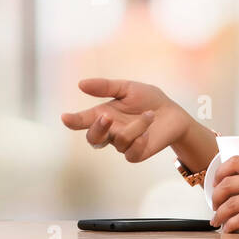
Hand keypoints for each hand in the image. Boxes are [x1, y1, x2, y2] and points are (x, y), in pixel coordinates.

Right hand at [60, 77, 192, 162]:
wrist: (173, 113)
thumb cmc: (148, 100)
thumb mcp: (127, 88)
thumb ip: (105, 87)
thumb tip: (81, 84)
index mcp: (104, 115)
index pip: (84, 121)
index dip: (73, 121)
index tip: (65, 118)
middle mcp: (110, 131)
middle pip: (93, 138)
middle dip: (97, 128)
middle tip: (106, 116)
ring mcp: (122, 144)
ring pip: (119, 140)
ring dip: (136, 126)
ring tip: (149, 115)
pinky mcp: (136, 154)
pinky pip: (130, 152)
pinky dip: (140, 140)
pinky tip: (148, 132)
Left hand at [210, 156, 238, 232]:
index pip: (235, 162)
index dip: (219, 173)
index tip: (216, 182)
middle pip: (228, 183)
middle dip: (215, 196)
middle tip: (214, 205)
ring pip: (231, 203)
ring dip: (219, 214)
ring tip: (216, 220)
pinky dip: (230, 225)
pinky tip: (229, 229)